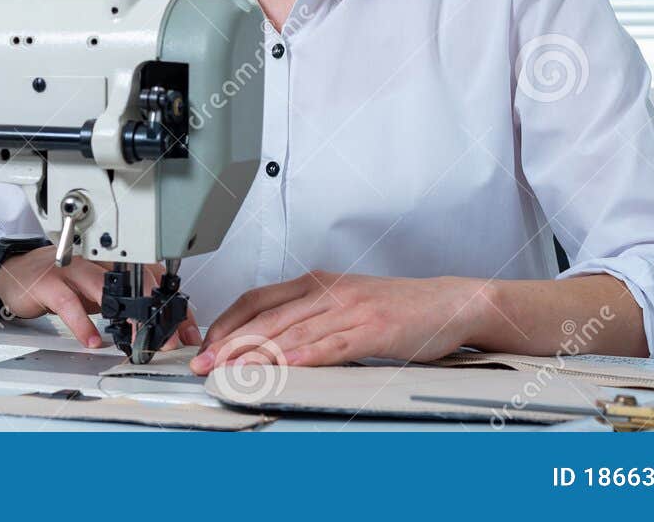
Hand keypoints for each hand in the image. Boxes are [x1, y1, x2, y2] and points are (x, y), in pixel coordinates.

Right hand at [0, 251, 202, 351]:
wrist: (14, 274)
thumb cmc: (59, 281)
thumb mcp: (98, 290)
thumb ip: (125, 302)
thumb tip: (161, 325)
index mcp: (112, 259)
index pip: (152, 277)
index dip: (171, 303)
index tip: (185, 330)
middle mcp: (96, 258)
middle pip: (135, 278)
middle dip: (156, 311)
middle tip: (169, 339)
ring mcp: (72, 267)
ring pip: (105, 287)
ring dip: (126, 316)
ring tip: (140, 338)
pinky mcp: (48, 282)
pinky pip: (69, 302)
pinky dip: (83, 324)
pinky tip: (93, 340)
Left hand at [189, 270, 482, 373]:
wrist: (447, 303)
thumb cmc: (395, 307)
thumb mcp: (343, 303)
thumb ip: (308, 318)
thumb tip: (267, 344)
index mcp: (316, 282)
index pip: (258, 298)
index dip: (228, 321)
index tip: (207, 343)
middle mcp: (328, 291)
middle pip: (269, 317)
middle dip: (232, 343)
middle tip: (205, 363)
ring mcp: (350, 309)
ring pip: (295, 332)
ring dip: (259, 354)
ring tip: (232, 371)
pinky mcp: (374, 329)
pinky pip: (333, 345)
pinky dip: (306, 356)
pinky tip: (286, 367)